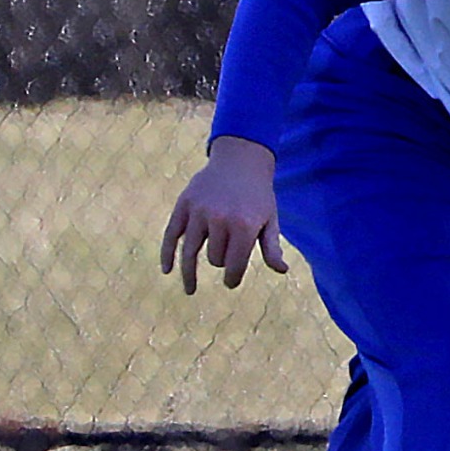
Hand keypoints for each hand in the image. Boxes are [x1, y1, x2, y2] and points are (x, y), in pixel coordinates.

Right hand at [160, 135, 288, 294]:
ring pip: (192, 251)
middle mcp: (219, 219)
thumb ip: (272, 246)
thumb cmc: (258, 195)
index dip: (233, 278)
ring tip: (191, 290)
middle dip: (220, 261)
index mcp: (244, 225)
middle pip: (215, 258)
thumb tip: (282, 271)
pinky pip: (171, 234)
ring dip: (190, 272)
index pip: (234, 265)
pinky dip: (167, 254)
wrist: (240, 160)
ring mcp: (199, 211)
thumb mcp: (270, 219)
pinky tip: (167, 270)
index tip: (231, 282)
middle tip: (226, 255)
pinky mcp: (184, 205)